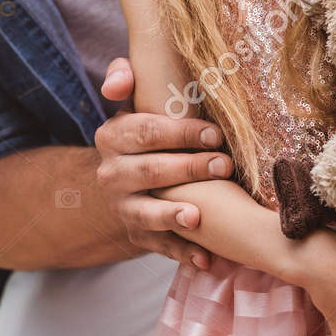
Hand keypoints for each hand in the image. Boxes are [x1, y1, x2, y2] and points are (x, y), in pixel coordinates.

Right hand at [96, 58, 233, 266]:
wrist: (127, 176)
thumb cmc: (146, 131)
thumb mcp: (132, 100)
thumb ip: (123, 77)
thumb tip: (116, 84)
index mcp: (112, 137)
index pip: (146, 132)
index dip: (181, 133)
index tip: (215, 134)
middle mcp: (110, 174)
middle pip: (151, 171)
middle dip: (189, 169)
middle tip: (225, 165)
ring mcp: (121, 207)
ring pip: (146, 213)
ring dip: (174, 215)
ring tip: (198, 217)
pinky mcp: (135, 235)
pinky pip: (158, 246)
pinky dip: (181, 253)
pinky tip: (205, 258)